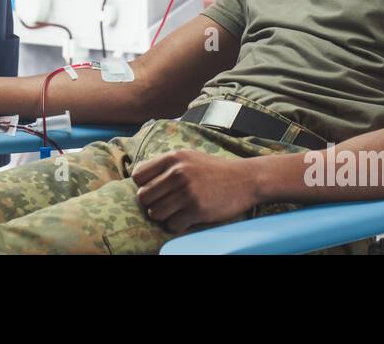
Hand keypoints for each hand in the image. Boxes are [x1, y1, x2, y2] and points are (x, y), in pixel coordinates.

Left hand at [131, 149, 260, 232]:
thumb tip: (139, 179)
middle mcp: (178, 172)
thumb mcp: (189, 157)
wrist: (245, 179)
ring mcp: (188, 192)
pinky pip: (172, 225)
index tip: (156, 189)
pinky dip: (177, 225)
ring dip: (163, 216)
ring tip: (176, 211)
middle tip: (166, 203)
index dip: (144, 185)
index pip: (138, 175)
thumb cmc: (214, 170)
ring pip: (155, 213)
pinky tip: (187, 217)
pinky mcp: (197, 209)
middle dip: (152, 203)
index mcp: (174, 158)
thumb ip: (165, 165)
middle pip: (144, 197)